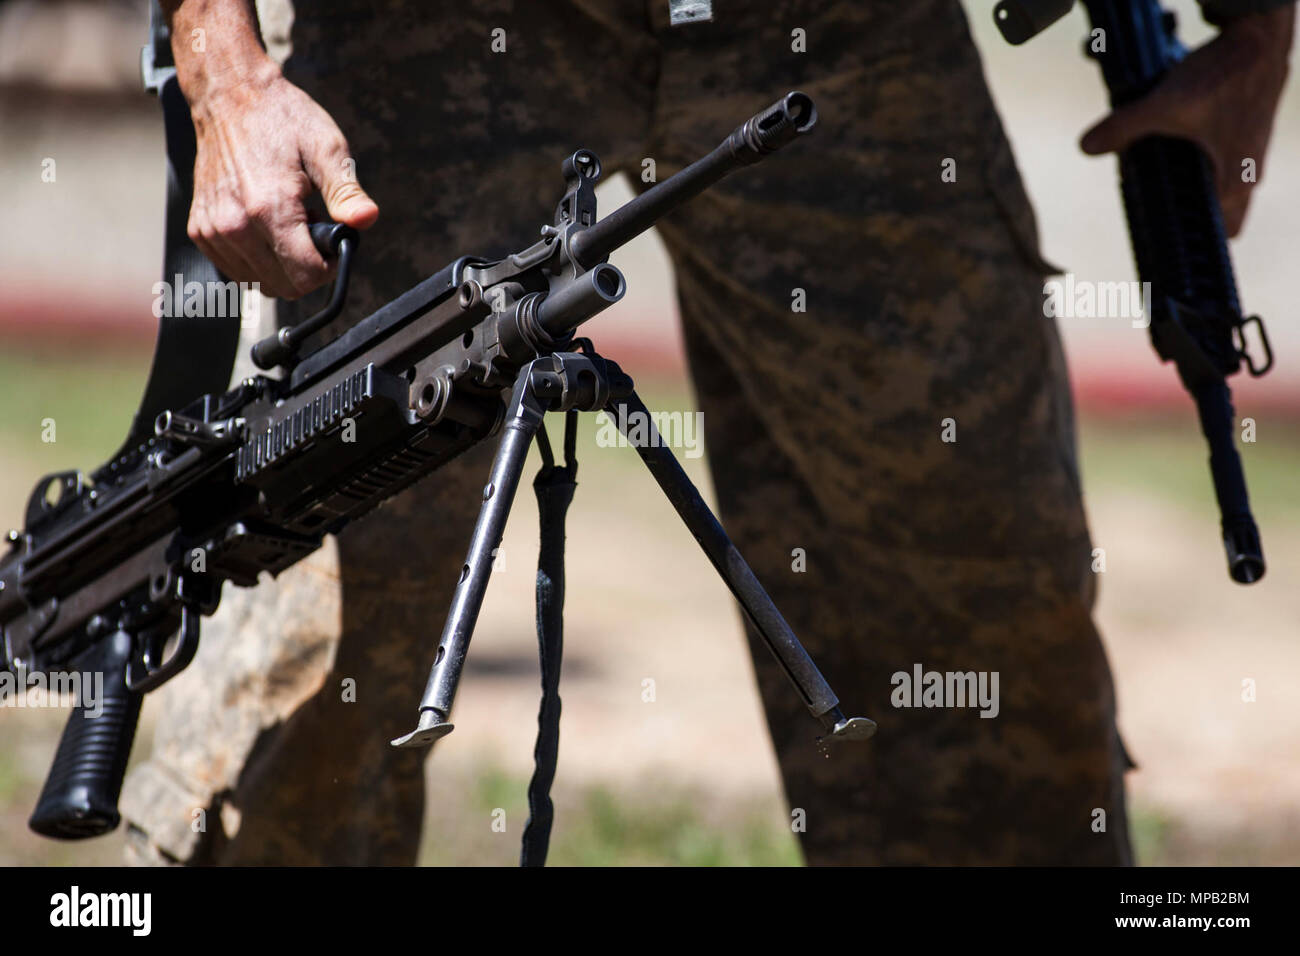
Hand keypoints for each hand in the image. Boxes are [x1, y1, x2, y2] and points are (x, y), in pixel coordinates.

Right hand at [186, 64, 378, 298]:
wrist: (229, 97)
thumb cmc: (282, 120)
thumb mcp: (326, 147)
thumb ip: (346, 191)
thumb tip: (366, 220)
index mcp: (269, 208)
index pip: (305, 276)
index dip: (328, 268)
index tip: (333, 245)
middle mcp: (235, 225)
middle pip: (284, 287)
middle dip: (306, 268)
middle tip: (311, 229)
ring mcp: (212, 231)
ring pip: (260, 283)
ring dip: (280, 265)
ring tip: (287, 223)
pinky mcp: (199, 230)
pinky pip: (237, 271)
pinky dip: (256, 260)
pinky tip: (264, 226)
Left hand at [1079, 5, 1294, 236]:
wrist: (1258, 39)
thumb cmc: (1222, 75)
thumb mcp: (1165, 104)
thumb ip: (1124, 128)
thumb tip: (1086, 147)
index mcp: (1235, 182)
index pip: (1222, 232)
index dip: (1194, 243)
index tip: (1164, 246)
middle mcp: (1249, 177)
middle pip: (1221, 219)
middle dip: (1189, 219)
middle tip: (1154, 214)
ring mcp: (1251, 159)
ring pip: (1222, 194)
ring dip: (1193, 195)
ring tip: (1156, 187)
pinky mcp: (1246, 140)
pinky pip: (1222, 171)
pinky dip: (1201, 172)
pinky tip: (1171, 159)